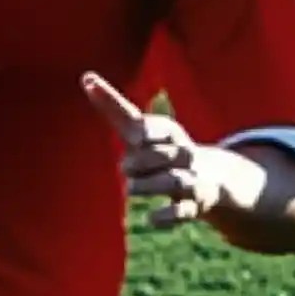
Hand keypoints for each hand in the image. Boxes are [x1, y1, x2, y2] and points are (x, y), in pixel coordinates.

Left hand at [81, 71, 222, 229]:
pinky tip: (150, 219)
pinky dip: (166, 217)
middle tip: (125, 167)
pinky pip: (183, 213)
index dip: (150, 131)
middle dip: (143, 161)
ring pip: (174, 182)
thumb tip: (86, 76)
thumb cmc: (159, 148)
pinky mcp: (193, 206)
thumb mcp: (138, 128)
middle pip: (165, 155)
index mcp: (169, 133)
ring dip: (150, 186)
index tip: (134, 136)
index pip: (162, 128)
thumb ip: (113, 106)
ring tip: (130, 189)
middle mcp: (184, 154)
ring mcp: (191, 180)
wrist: (208, 177)